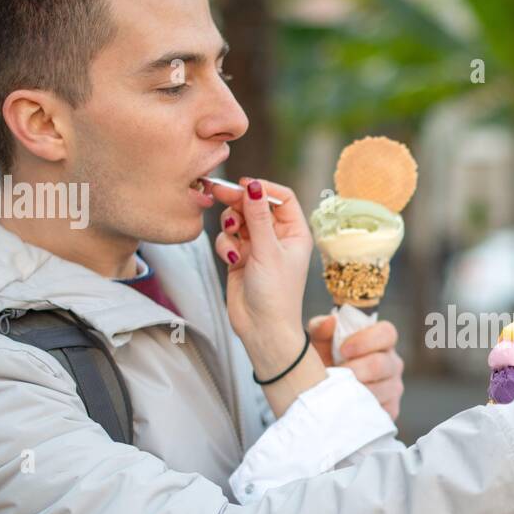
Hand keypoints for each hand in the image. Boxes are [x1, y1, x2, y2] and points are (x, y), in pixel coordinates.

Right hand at [212, 178, 312, 374]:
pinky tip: (231, 258)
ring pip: (237, 220)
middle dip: (238, 202)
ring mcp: (258, 247)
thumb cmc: (276, 295)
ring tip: (233, 241)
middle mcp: (278, 237)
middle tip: (218, 192)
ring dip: (231, 226)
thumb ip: (258, 216)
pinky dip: (226, 244)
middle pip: (255, 205)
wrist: (263, 330)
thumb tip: (254, 186)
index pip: (282, 197)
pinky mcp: (240, 257)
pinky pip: (228, 238)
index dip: (263, 188)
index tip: (244, 184)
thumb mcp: (267, 250)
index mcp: (295, 232)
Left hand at [309, 315, 404, 418]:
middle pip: (382, 364)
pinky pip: (381, 411)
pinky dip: (362, 409)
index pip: (387, 332)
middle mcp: (392, 362)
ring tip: (338, 392)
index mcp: (380, 341)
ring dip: (358, 392)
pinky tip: (347, 407)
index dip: (367, 340)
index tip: (343, 350)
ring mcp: (394, 387)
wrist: (319, 395)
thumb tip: (331, 321)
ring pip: (382, 389)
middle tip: (338, 374)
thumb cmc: (323, 362)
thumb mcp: (318, 344)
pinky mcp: (391, 409)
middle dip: (357, 369)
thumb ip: (321, 329)